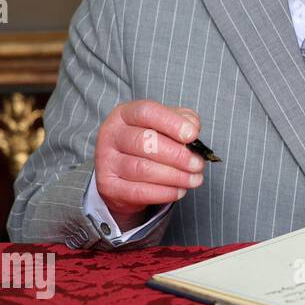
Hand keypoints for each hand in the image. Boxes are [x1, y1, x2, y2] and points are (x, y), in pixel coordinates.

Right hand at [94, 100, 204, 228]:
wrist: (124, 175)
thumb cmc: (150, 143)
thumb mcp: (165, 125)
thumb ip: (182, 120)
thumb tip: (193, 127)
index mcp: (125, 114)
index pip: (146, 112)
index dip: (172, 123)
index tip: (193, 135)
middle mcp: (111, 135)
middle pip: (145, 142)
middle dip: (178, 155)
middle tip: (198, 164)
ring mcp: (106, 161)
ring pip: (143, 169)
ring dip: (175, 176)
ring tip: (194, 179)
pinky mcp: (108, 186)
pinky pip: (139, 191)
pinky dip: (165, 192)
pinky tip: (180, 190)